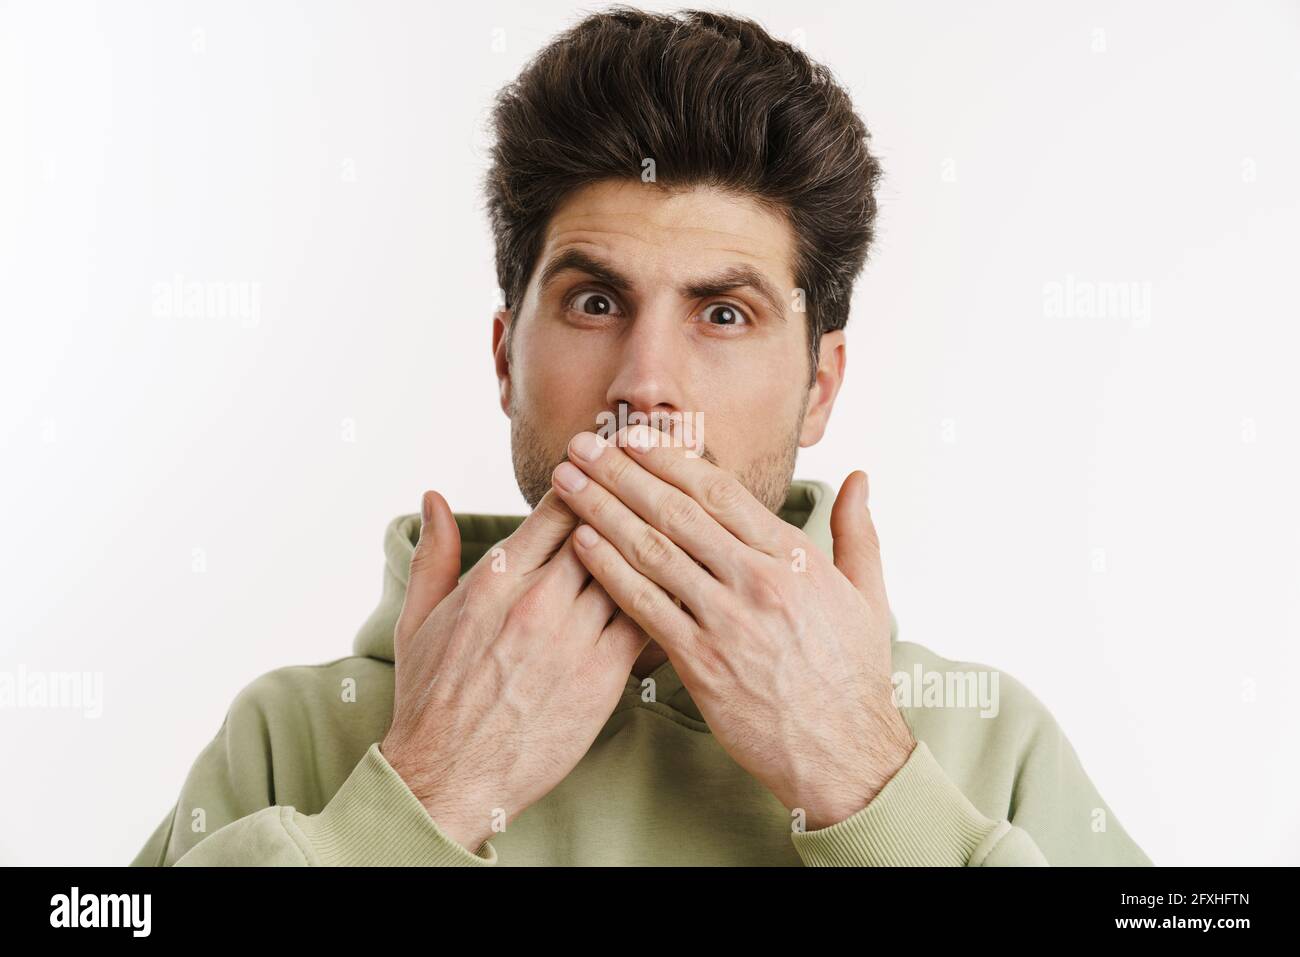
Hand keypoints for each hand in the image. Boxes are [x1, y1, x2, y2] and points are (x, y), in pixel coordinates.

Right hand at [380, 488, 650, 850]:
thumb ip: (433, 553)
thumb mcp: (418, 617)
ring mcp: (572, 638)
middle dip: (629, 504)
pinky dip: (665, 597)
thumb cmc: (431, 699)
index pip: (558, 509)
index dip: (590, 483)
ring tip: (681, 524)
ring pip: (630, 570)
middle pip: (602, 530)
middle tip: (659, 484)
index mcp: (495, 579)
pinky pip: (646, 621)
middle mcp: (537, 601)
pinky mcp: (602, 676)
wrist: (449, 776)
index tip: (609, 469)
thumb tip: (434, 498)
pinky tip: (684, 581)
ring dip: (653, 546)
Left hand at [550, 425, 915, 828]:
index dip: (668, 459)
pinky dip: (610, 571)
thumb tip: (858, 477)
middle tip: (581, 444)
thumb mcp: (868, 594)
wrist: (844, 753)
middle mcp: (756, 580)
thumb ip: (856, 530)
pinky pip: (644, 607)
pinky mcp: (702, 663)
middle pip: (675, 511)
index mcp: (791, 557)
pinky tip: (580, 544)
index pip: (718, 490)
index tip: (632, 437)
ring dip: (602, 511)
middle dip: (620, 472)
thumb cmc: (854, 674)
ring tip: (567, 484)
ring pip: (652, 551)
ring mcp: (726, 621)